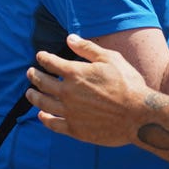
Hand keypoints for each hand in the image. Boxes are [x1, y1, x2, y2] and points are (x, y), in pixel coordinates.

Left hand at [26, 34, 152, 145]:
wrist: (138, 115)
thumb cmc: (128, 84)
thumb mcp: (110, 59)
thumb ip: (87, 49)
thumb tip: (70, 38)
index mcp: (75, 73)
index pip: (51, 63)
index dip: (43, 58)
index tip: (40, 56)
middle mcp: (68, 93)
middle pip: (43, 83)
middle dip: (34, 76)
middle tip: (30, 73)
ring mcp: (70, 112)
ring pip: (44, 103)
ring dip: (34, 97)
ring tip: (30, 93)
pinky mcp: (75, 129)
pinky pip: (54, 124)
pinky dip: (45, 118)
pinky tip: (42, 115)